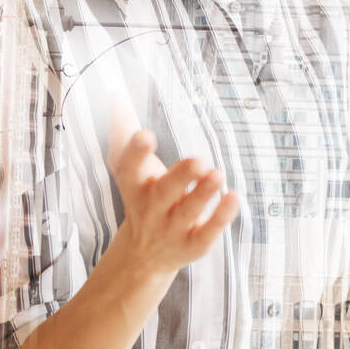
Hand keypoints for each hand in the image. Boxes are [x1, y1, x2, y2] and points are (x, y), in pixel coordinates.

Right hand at [107, 119, 238, 284]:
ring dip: (203, 194)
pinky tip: (235, 197)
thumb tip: (114, 94)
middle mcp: (151, 208)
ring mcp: (171, 229)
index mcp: (134, 185)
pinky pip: (207, 234)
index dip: (136, 152)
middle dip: (180, 177)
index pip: (129, 168)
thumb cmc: (143, 196)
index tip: (145, 135)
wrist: (144, 254)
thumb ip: (123, 130)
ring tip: (218, 174)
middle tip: (198, 160)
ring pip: (187, 212)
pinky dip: (221, 218)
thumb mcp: (130, 167)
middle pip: (163, 193)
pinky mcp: (192, 245)